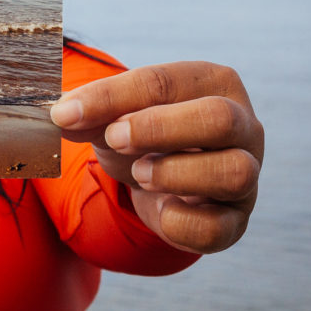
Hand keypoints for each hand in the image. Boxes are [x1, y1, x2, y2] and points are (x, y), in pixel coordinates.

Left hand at [50, 62, 262, 253]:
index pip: (164, 82)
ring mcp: (248, 173)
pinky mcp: (236, 220)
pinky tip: (160, 208)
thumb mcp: (113, 115)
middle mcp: (242, 125)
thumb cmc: (141, 134)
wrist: (157, 180)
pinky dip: (180, 223)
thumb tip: (63, 115)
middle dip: (158, 129)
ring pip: (235, 173)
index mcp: (212, 82)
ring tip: (140, 174)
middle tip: (113, 138)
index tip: (66, 114)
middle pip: (219, 119)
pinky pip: (218, 228)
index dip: (111, 98)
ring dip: (175, 173)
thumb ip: (91, 112)